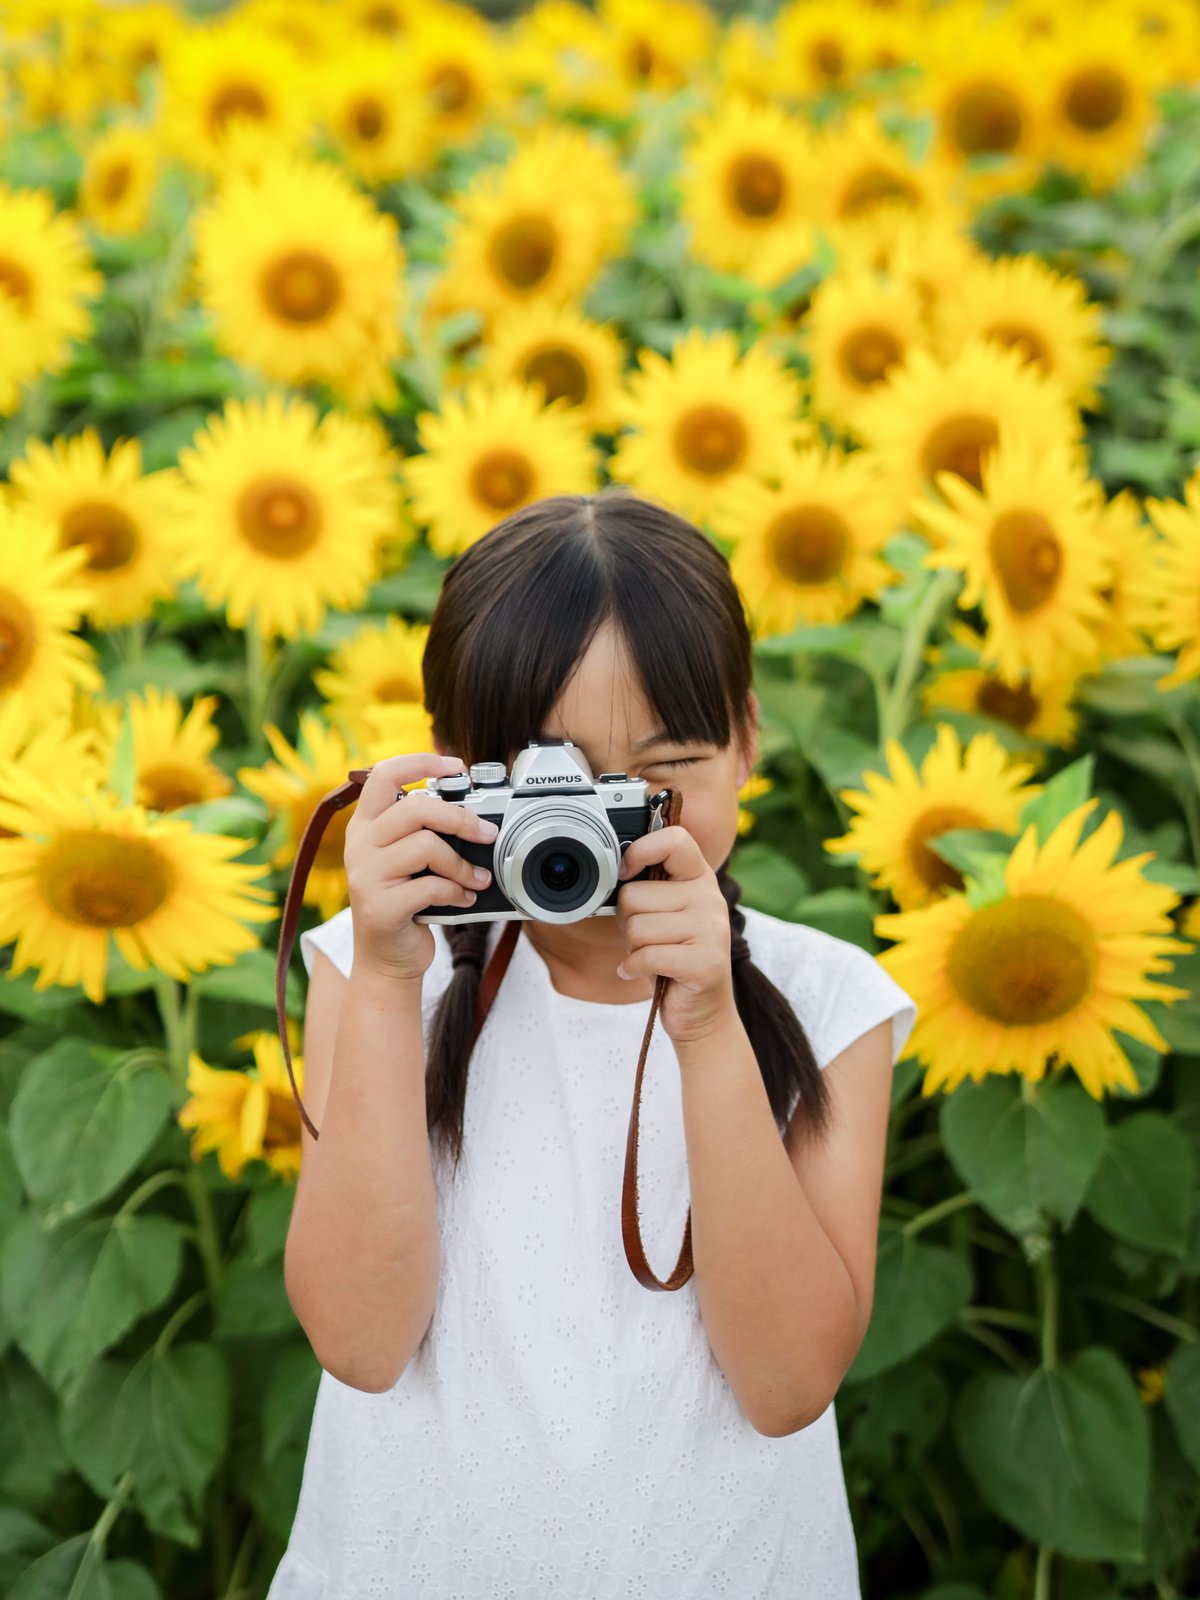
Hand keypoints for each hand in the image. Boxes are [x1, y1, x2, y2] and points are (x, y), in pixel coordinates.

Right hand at [343, 752, 499, 983]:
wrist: (386, 960)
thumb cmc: (405, 903)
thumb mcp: (407, 859)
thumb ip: (423, 831)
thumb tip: (475, 811)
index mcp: (366, 825)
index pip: (383, 774)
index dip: (421, 761)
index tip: (456, 765)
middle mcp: (359, 845)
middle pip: (414, 808)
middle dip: (461, 818)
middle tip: (487, 833)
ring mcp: (366, 876)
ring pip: (426, 846)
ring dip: (463, 864)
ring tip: (478, 878)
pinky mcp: (380, 907)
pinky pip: (430, 886)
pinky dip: (457, 891)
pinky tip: (464, 898)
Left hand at [613, 824, 738, 1044]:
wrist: (703, 1012)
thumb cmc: (674, 959)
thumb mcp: (665, 914)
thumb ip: (648, 888)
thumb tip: (610, 872)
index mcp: (699, 878)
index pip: (674, 840)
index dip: (640, 851)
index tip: (626, 872)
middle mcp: (710, 898)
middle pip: (634, 895)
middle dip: (627, 922)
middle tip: (646, 939)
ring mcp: (712, 930)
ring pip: (637, 928)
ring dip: (632, 948)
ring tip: (652, 956)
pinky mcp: (706, 963)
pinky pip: (647, 956)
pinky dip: (633, 968)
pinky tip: (642, 972)